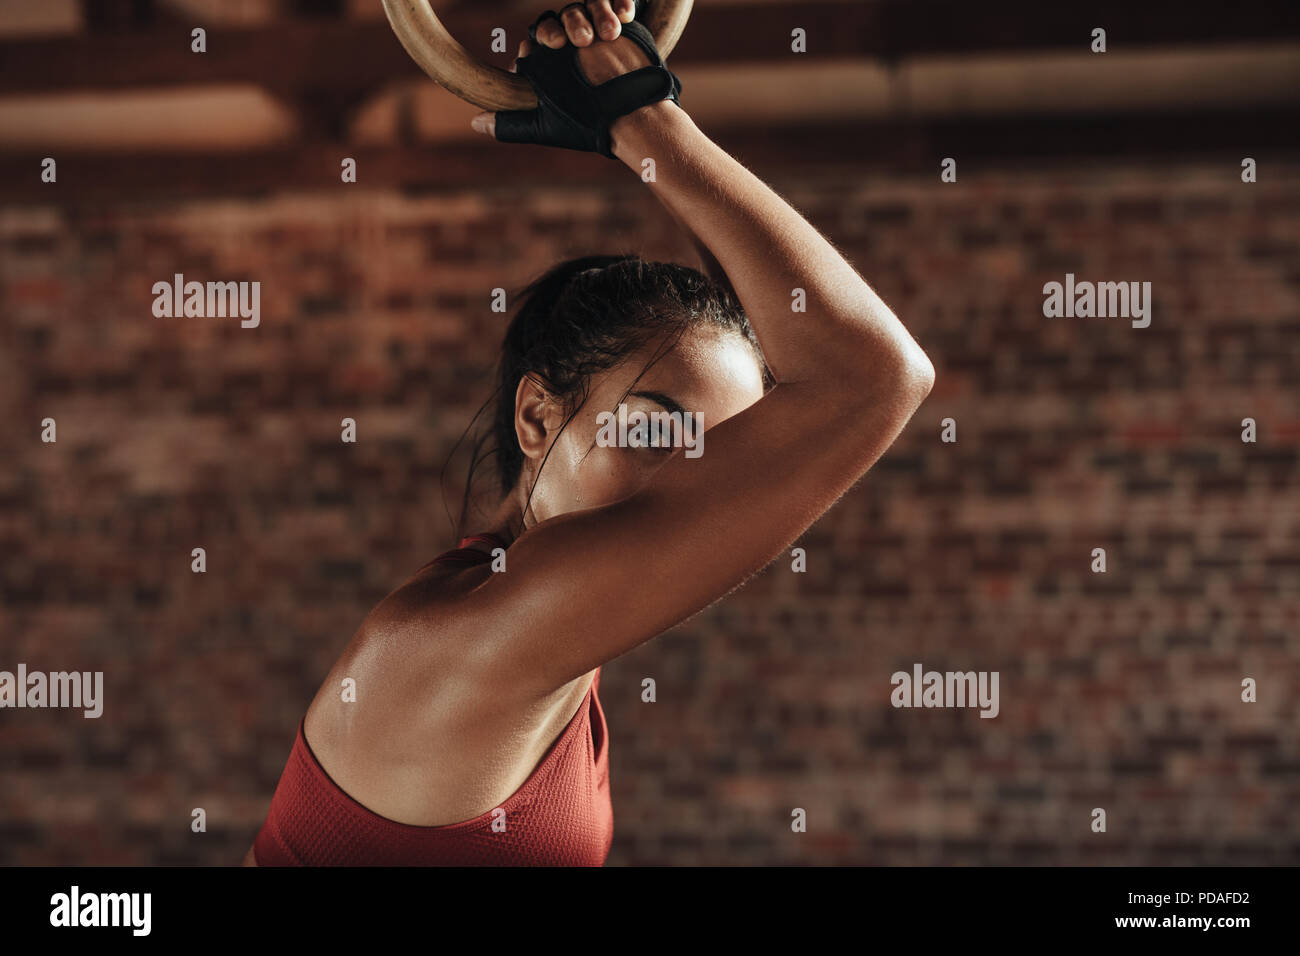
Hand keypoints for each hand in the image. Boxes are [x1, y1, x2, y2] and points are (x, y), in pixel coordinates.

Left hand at [470, 0, 649, 141]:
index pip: (537, 37)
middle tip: (576, 40)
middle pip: (557, 17)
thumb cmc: (587, 123)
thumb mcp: (543, 125)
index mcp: (548, 62)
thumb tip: (475, 123)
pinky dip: (618, 5)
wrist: (633, 116)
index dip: (542, 38)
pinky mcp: (620, 24)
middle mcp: (569, 44)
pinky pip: (615, 1)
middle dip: (565, 24)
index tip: (553, 46)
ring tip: (608, 34)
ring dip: (594, 14)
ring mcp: (595, 32)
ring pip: (585, 6)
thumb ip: (509, 124)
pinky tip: (624, 18)